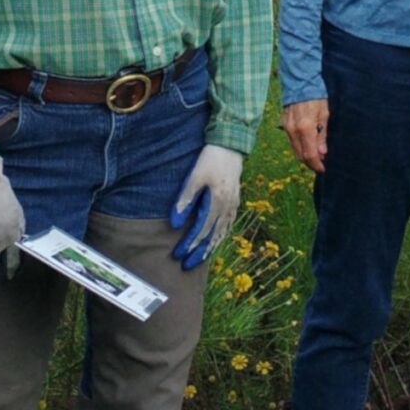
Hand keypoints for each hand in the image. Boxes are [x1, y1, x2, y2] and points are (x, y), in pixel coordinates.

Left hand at [170, 144, 243, 267]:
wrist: (230, 144)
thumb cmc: (210, 159)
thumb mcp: (194, 178)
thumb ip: (185, 201)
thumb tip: (174, 224)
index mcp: (217, 202)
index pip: (201, 230)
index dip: (190, 244)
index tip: (179, 255)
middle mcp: (227, 206)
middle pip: (212, 235)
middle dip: (199, 252)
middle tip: (187, 265)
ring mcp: (233, 203)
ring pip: (222, 231)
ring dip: (211, 246)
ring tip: (201, 258)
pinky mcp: (234, 199)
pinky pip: (228, 223)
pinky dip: (221, 234)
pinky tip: (216, 239)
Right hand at [282, 97, 328, 173]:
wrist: (300, 82)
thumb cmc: (316, 97)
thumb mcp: (324, 115)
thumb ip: (322, 136)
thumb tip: (322, 153)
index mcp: (305, 128)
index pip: (309, 155)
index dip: (316, 165)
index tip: (323, 169)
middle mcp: (293, 130)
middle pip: (300, 155)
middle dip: (310, 162)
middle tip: (321, 163)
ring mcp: (287, 128)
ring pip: (294, 150)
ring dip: (304, 156)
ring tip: (316, 155)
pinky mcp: (284, 124)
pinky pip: (291, 142)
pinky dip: (299, 147)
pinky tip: (307, 145)